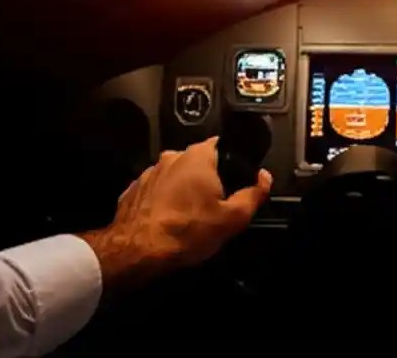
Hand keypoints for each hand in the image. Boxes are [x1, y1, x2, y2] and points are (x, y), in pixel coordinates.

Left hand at [78, 137, 271, 295]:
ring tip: (188, 217)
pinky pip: (155, 192)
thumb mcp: (233, 218)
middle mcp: (171, 157)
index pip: (220, 145)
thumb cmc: (188, 231)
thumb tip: (264, 177)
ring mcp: (147, 173)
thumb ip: (254, 194)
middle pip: (196, 162)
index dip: (231, 162)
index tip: (234, 181)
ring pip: (174, 177)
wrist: (137, 252)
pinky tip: (167, 222)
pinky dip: (162, 202)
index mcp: (198, 156)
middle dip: (205, 179)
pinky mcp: (132, 191)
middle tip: (213, 205)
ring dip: (181, 190)